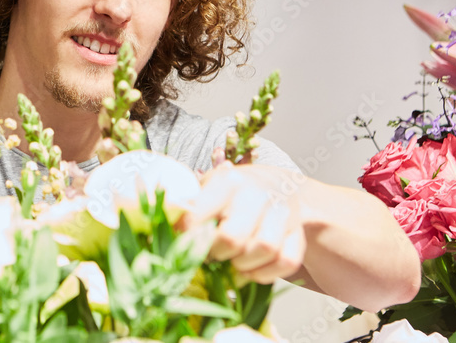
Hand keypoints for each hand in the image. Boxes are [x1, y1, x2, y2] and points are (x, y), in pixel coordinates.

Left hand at [179, 162, 304, 283]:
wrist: (281, 187)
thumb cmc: (236, 193)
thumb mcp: (210, 187)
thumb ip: (188, 204)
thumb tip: (158, 220)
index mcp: (229, 181)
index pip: (199, 214)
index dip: (185, 236)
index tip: (178, 244)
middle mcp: (258, 194)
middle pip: (232, 238)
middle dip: (216, 254)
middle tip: (210, 254)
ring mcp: (282, 213)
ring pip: (264, 250)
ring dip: (243, 265)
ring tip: (232, 262)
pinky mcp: (297, 233)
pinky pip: (286, 262)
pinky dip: (267, 273)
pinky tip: (252, 269)